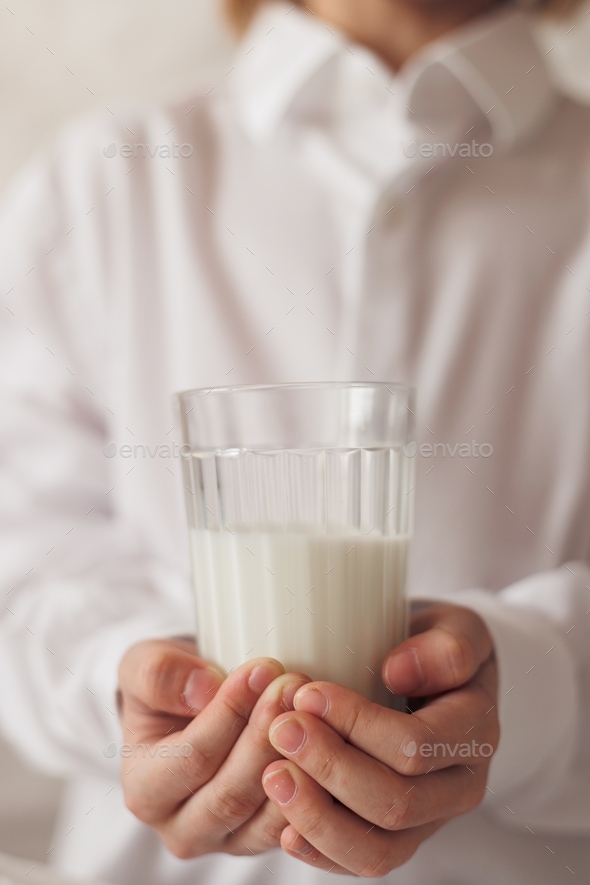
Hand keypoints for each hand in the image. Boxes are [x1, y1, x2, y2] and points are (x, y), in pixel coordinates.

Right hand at [118, 638, 309, 857]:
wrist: (190, 709)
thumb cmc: (168, 687)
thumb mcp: (143, 665)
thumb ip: (158, 674)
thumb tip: (203, 689)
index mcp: (144, 791)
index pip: (191, 758)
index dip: (229, 713)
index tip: (262, 668)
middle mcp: (182, 829)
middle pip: (233, 793)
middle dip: (267, 734)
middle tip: (293, 684)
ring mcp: (227, 841)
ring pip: (268, 813)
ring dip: (296, 756)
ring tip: (311, 703)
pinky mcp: (264, 838)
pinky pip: (296, 826)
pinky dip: (316, 786)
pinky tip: (329, 739)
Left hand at [262, 603, 498, 876]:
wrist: (436, 675)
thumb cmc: (435, 646)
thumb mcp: (456, 628)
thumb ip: (445, 646)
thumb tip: (399, 672)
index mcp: (475, 733)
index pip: (416, 746)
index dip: (357, 725)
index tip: (308, 694)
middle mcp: (460, 788)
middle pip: (395, 803)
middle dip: (329, 768)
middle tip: (280, 729)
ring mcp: (429, 820)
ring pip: (378, 849)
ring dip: (317, 817)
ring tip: (272, 776)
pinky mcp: (399, 839)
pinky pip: (363, 863)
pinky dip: (322, 852)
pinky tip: (284, 829)